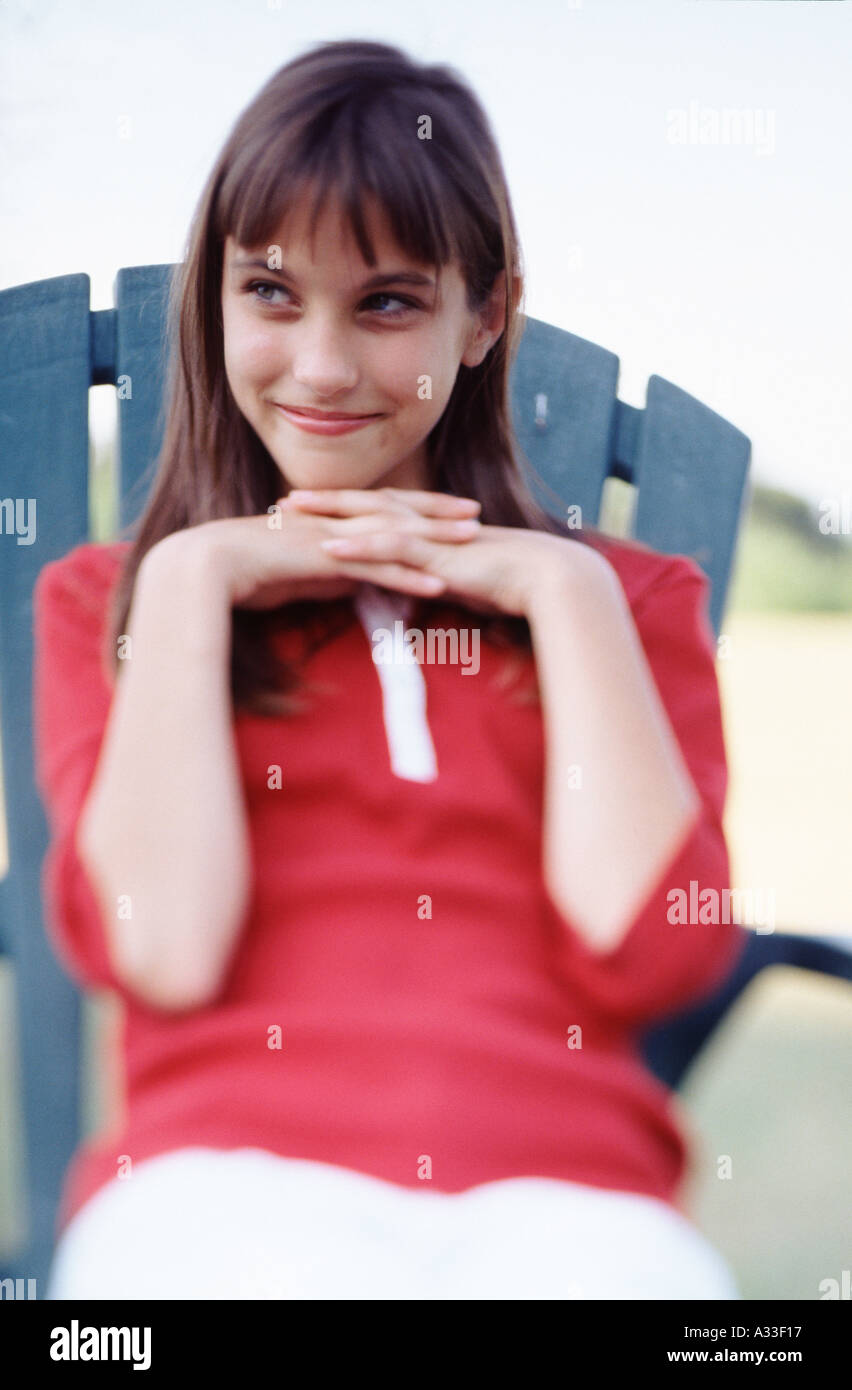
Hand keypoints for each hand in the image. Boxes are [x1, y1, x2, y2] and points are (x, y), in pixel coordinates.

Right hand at [154, 488, 484, 611]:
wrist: (204, 571)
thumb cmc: (242, 576)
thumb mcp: (297, 575)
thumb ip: (329, 575)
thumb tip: (357, 584)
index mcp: (325, 521)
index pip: (378, 508)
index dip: (414, 508)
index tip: (444, 510)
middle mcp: (332, 521)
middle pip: (395, 512)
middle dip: (437, 513)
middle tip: (475, 513)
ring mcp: (330, 537)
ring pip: (392, 535)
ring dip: (435, 539)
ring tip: (472, 541)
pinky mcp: (325, 560)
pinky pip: (374, 567)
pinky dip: (408, 576)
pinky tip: (438, 584)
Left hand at [284, 487, 597, 618]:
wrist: (546, 579)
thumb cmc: (510, 584)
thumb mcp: (462, 582)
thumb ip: (436, 581)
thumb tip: (417, 593)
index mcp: (431, 528)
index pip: (380, 513)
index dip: (344, 510)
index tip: (311, 509)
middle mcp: (426, 524)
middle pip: (366, 505)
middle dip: (325, 502)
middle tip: (285, 500)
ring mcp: (430, 535)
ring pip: (370, 518)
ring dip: (329, 514)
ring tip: (291, 513)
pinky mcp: (437, 553)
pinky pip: (392, 546)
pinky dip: (358, 545)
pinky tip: (329, 547)